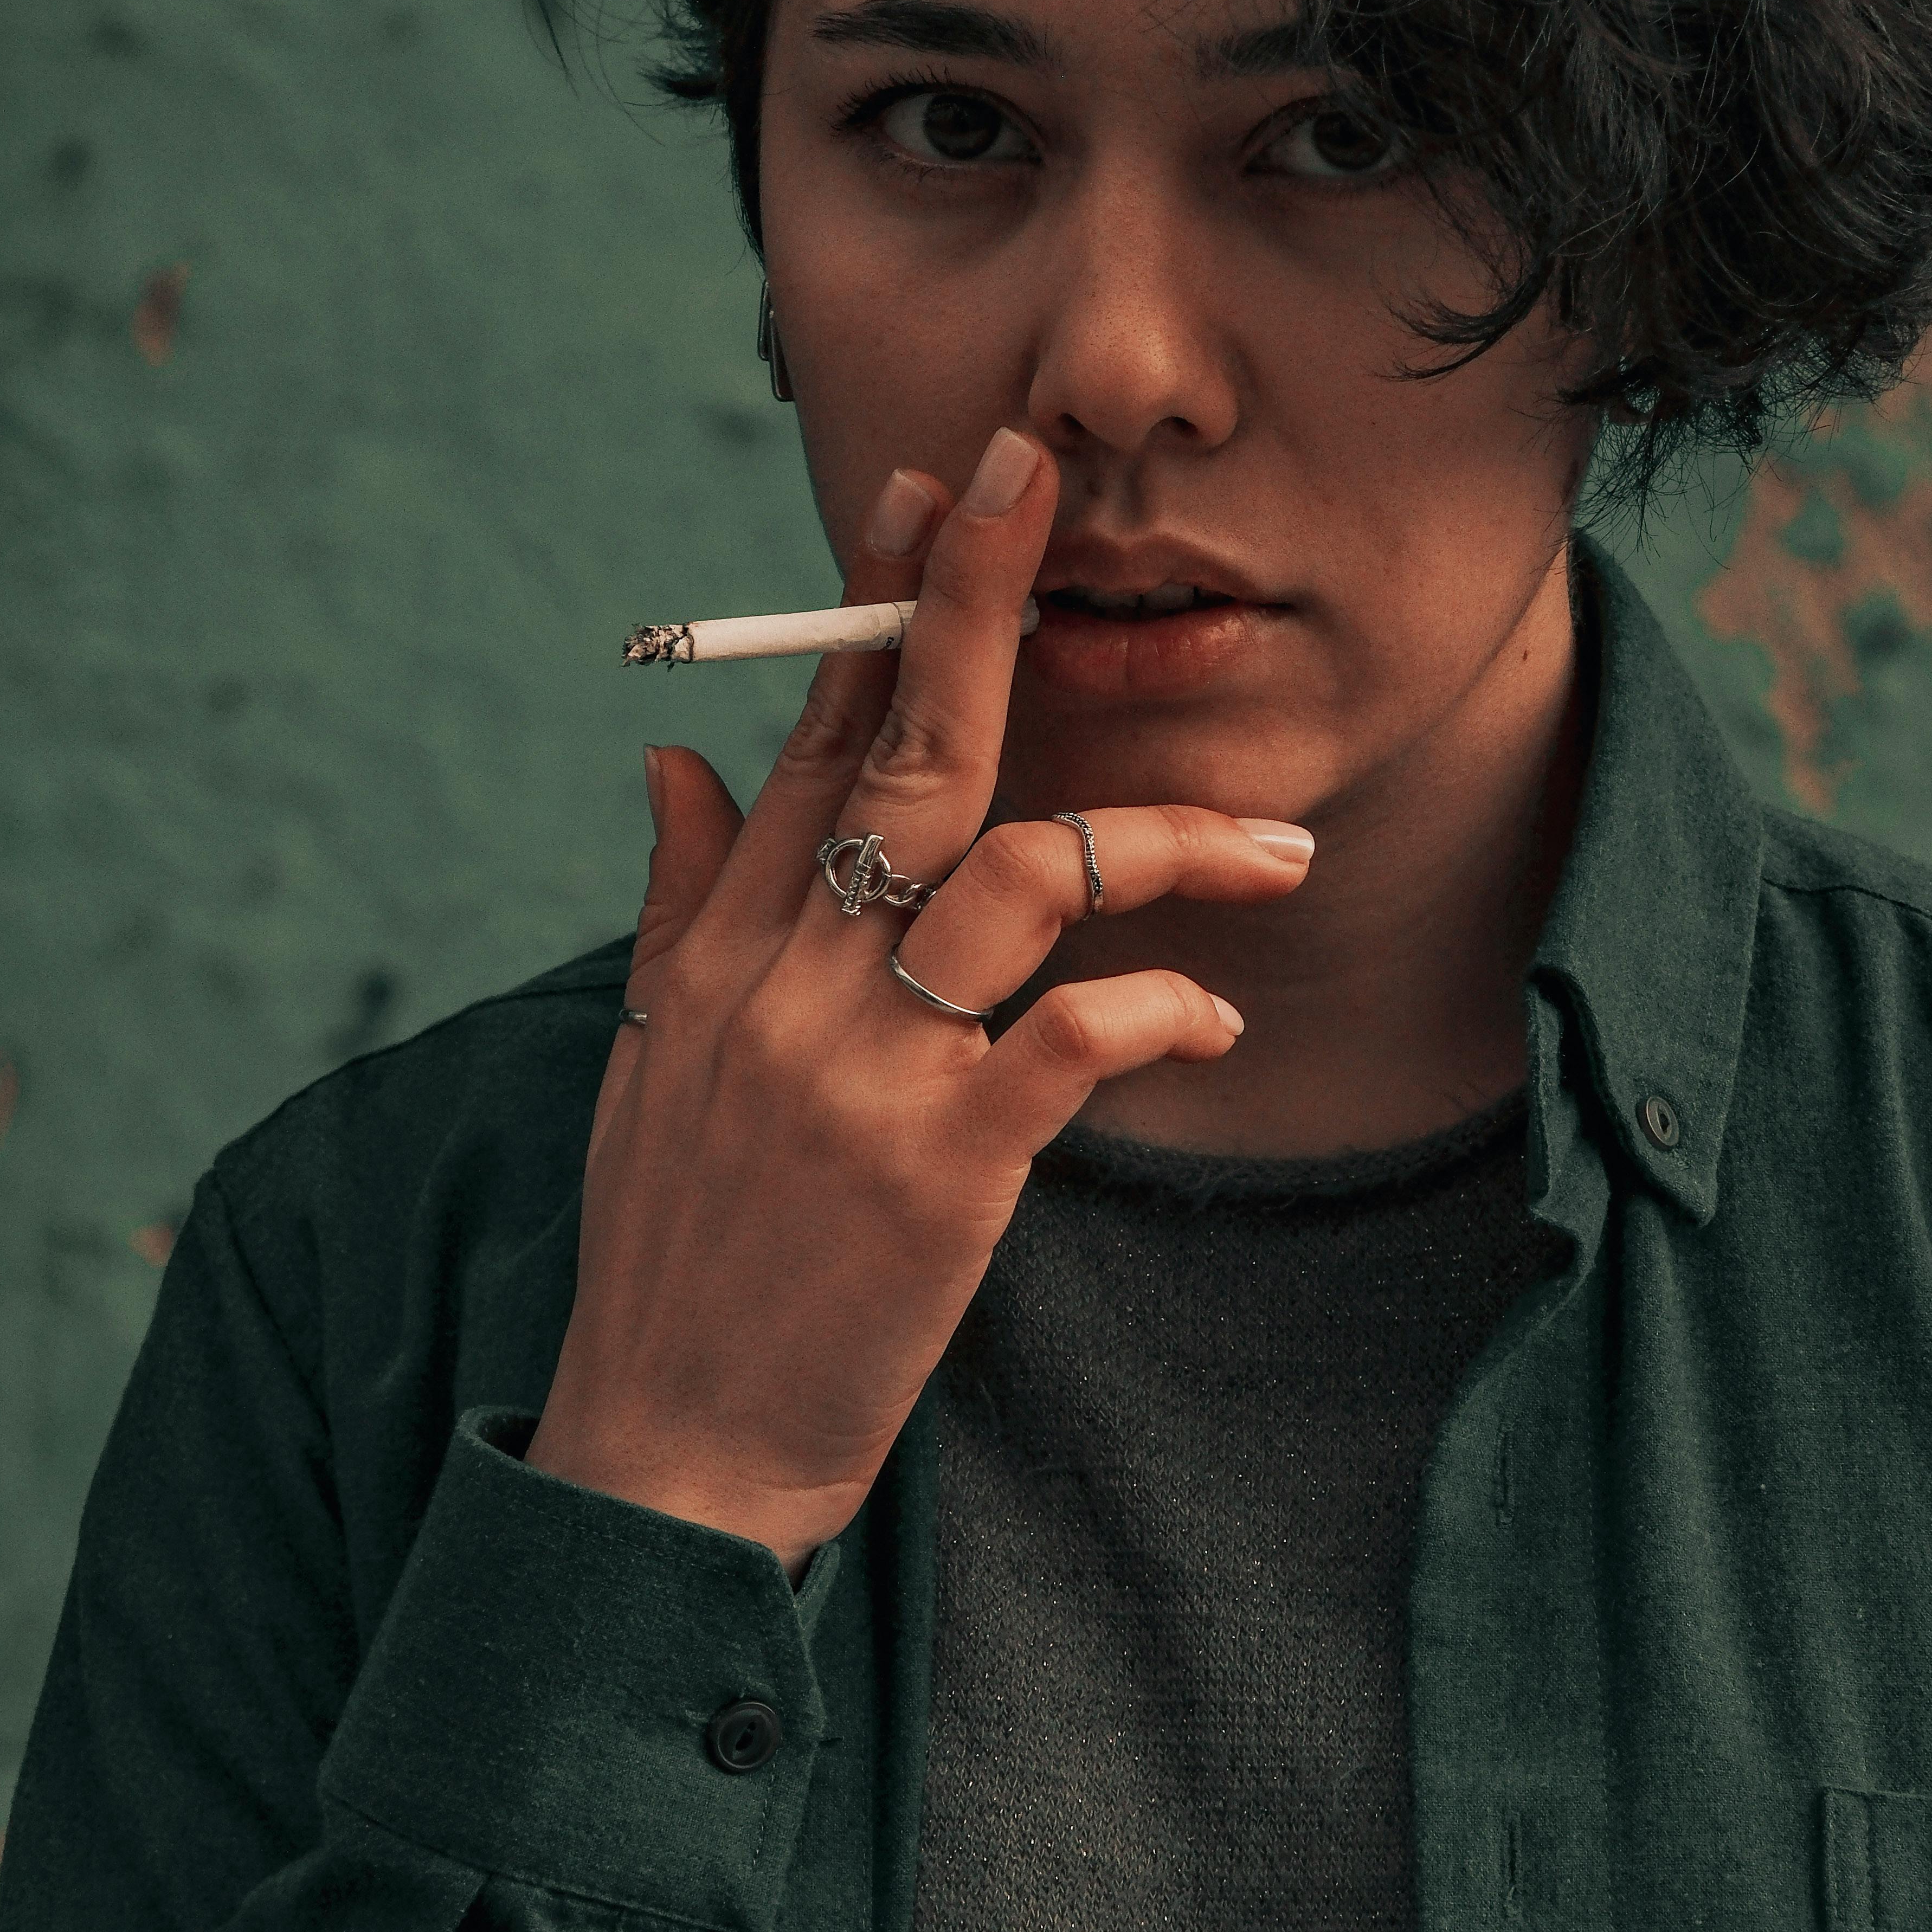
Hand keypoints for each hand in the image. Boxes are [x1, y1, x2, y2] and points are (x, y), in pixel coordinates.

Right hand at [527, 425, 1314, 1561]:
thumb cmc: (674, 1257)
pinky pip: (1075, 1039)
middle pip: (907, 750)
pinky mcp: (943, 1172)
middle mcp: (791, 984)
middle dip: (974, 601)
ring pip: (1027, 873)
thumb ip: (676, 904)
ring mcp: (867, 1072)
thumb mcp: (651, 1065)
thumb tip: (672, 757)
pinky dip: (1162, 1009)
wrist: (668, 1450)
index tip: (936, 489)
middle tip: (1044, 481)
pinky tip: (1218, 1013)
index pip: (813, 735)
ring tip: (1280, 847)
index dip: (877, 604)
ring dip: (1169, 839)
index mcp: (727, 950)